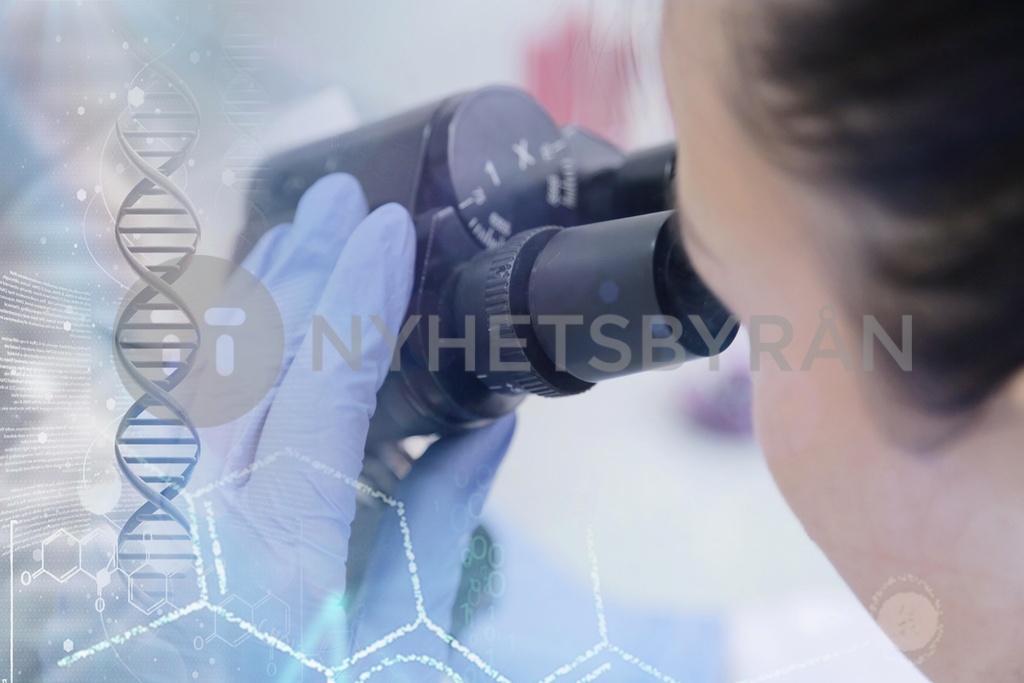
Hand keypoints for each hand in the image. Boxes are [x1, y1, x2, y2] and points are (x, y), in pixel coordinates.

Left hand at [195, 173, 514, 678]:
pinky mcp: (164, 524)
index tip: (390, 230)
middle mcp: (206, 523)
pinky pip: (183, 410)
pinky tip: (243, 314)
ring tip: (293, 229)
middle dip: (299, 270)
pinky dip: (217, 346)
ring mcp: (171, 520)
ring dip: (250, 296)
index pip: (319, 391)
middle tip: (341, 200)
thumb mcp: (405, 639)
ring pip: (201, 376)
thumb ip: (438, 527)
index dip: (358, 300)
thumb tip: (491, 425)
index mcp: (279, 553)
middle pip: (248, 364)